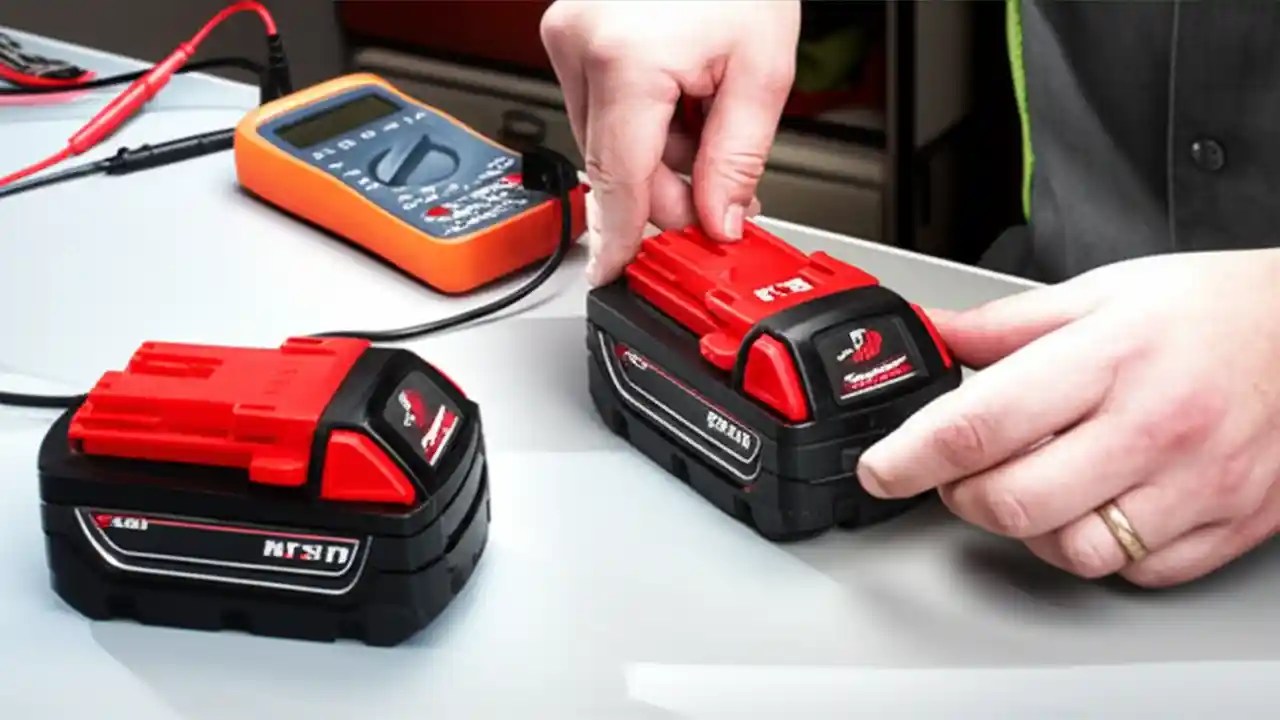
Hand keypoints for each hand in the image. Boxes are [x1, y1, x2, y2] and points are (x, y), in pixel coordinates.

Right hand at [540, 0, 799, 285]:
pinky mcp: (571, 29)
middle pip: (617, 164)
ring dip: (658, 154)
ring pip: (609, 138)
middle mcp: (580, 46)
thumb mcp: (762, 67)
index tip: (614, 275)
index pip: (619, 180)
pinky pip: (602, 103)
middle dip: (670, 192)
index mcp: (625, 60)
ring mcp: (568, 35)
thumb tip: (716, 219)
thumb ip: (737, 158)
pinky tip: (683, 98)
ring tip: (711, 119)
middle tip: (723, 199)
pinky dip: (643, 119)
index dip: (621, 239)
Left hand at [857, 251, 1279, 586]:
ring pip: (1073, 551)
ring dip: (1029, 528)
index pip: (983, 423)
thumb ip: (1004, 325)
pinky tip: (1098, 504)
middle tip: (962, 470)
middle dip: (963, 496)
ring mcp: (1194, 484)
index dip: (912, 456)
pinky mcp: (1227, 524)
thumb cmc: (1208, 310)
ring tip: (1036, 484)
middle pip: (1016, 503)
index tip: (880, 469)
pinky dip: (1099, 549)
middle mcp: (1152, 426)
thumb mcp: (1099, 293)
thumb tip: (933, 334)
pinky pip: (1136, 571)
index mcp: (1109, 358)